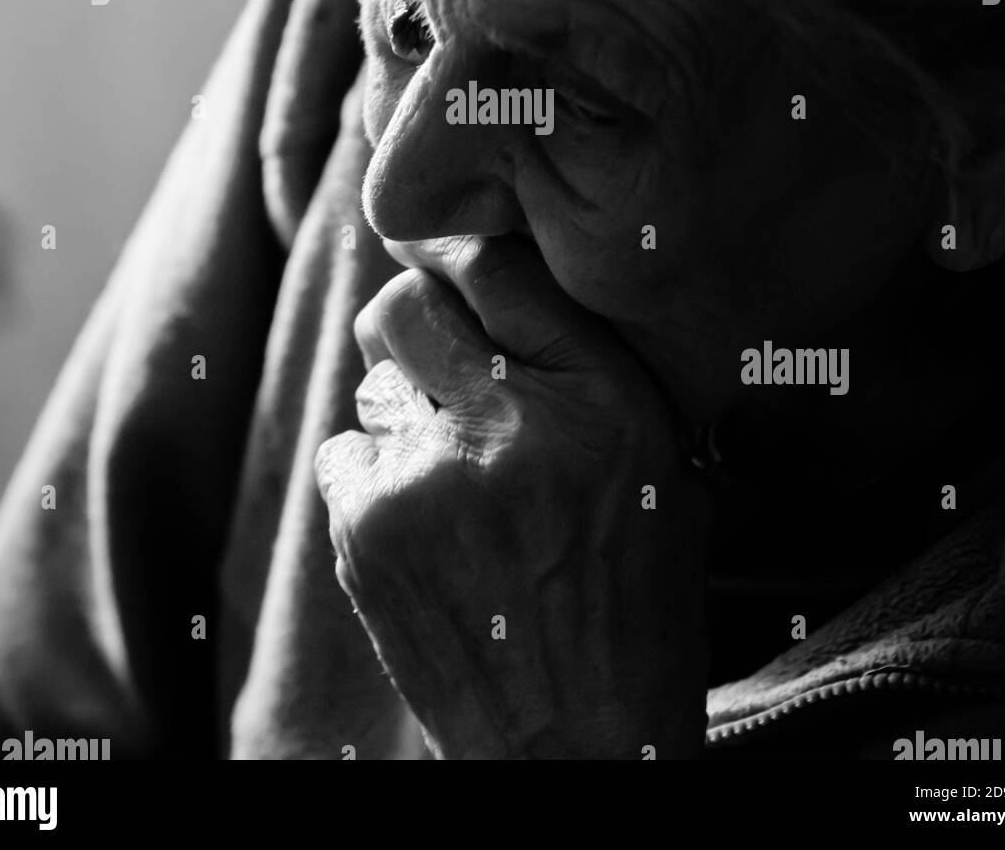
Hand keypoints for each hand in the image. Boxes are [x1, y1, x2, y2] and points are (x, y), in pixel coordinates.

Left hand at [314, 234, 710, 759]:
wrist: (577, 743)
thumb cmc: (632, 603)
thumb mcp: (661, 469)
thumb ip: (589, 370)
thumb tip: (500, 283)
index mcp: (603, 400)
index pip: (497, 265)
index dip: (464, 261)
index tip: (453, 269)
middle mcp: (512, 426)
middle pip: (404, 302)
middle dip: (414, 319)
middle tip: (439, 359)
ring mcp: (427, 479)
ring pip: (369, 380)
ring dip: (402, 409)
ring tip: (448, 473)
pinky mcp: (365, 532)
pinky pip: (343, 454)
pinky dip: (372, 478)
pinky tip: (419, 524)